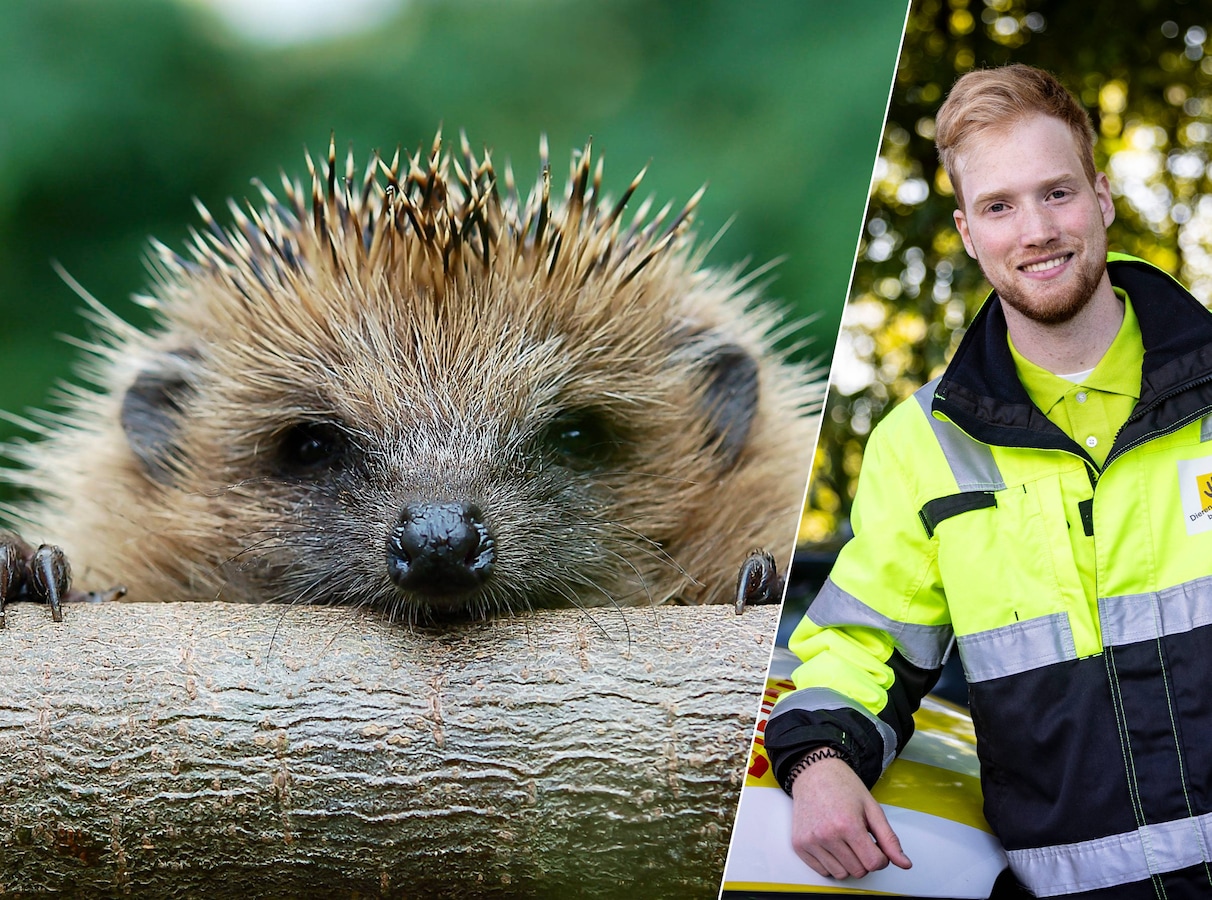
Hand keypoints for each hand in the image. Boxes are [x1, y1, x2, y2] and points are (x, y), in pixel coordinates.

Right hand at [790, 755, 911, 879]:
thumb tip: (904, 863)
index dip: (881, 858)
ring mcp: (811, 841)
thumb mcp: (872, 808)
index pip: (873, 863)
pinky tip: (831, 844)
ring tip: (844, 841)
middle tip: (859, 839)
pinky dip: (830, 863)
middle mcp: (827, 835)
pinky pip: (822, 871)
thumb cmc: (842, 786)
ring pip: (840, 874)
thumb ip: (889, 839)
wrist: (814, 773)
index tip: (876, 846)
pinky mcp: (799, 845)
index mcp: (848, 825)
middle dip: (864, 859)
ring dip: (847, 863)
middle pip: (858, 871)